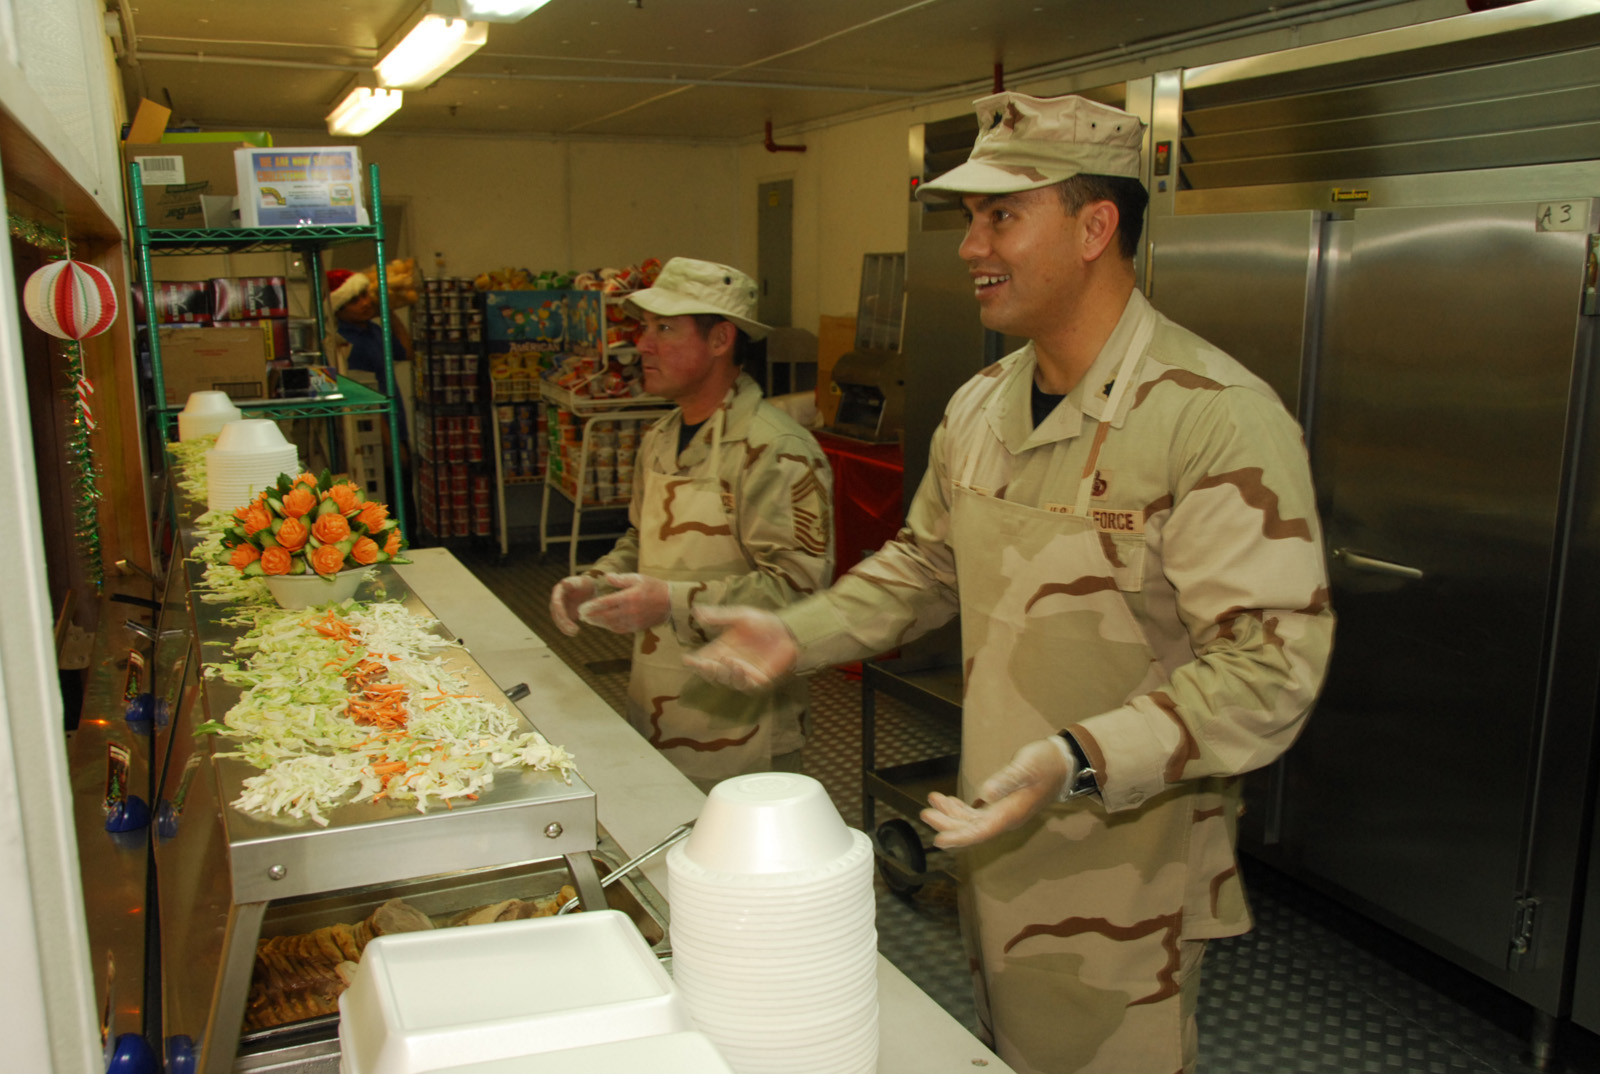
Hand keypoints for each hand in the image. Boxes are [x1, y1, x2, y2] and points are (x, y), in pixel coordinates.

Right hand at [550, 575, 597, 635]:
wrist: (589, 589)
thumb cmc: (586, 583)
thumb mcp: (581, 582)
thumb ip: (572, 583)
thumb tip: (563, 583)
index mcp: (558, 590)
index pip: (556, 603)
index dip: (560, 613)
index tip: (567, 620)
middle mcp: (555, 600)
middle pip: (556, 614)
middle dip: (564, 623)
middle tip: (575, 630)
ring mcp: (558, 608)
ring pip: (558, 620)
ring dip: (564, 628)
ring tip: (575, 632)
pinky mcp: (563, 614)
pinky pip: (562, 623)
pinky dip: (566, 629)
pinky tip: (573, 633)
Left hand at [577, 573, 669, 633]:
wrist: (672, 602)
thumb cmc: (654, 587)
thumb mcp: (638, 578)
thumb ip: (621, 579)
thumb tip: (607, 577)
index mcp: (629, 597)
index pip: (605, 603)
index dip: (591, 606)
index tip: (581, 608)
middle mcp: (630, 611)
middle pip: (605, 616)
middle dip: (591, 616)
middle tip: (581, 615)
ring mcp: (633, 621)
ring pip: (611, 624)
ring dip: (598, 623)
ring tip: (589, 620)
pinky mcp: (637, 627)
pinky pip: (620, 629)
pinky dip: (609, 627)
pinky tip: (603, 624)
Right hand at [682, 605, 799, 691]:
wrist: (788, 631)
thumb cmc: (764, 622)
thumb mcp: (740, 616)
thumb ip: (719, 617)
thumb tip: (696, 611)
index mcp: (722, 648)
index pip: (703, 658)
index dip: (694, 661)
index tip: (686, 659)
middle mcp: (729, 662)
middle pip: (711, 672)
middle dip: (706, 670)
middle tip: (703, 664)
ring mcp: (742, 672)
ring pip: (726, 679)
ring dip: (723, 672)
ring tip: (726, 660)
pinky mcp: (757, 680)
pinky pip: (745, 684)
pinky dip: (740, 678)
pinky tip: (739, 667)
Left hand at [919, 737, 1073, 848]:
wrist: (1062, 764)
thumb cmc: (1045, 764)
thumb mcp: (1026, 767)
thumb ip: (1006, 780)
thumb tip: (984, 794)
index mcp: (1011, 814)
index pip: (981, 832)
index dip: (959, 837)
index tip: (939, 840)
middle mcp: (1005, 818)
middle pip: (972, 830)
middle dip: (947, 824)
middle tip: (925, 813)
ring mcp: (1003, 813)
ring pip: (972, 822)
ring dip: (950, 815)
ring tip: (932, 802)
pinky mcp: (1001, 805)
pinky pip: (977, 814)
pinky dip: (960, 809)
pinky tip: (947, 801)